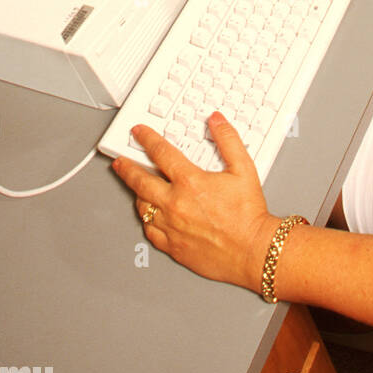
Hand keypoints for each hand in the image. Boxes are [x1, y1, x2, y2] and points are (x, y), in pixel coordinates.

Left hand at [112, 114, 278, 293]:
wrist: (252, 250)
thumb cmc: (248, 215)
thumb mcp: (244, 169)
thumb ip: (228, 140)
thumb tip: (217, 122)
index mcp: (190, 182)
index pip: (161, 153)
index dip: (147, 139)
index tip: (140, 133)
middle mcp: (175, 204)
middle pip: (140, 181)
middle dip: (127, 168)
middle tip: (120, 162)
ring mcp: (171, 227)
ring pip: (143, 207)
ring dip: (136, 193)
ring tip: (135, 187)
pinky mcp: (173, 247)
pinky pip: (150, 231)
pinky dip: (147, 220)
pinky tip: (150, 216)